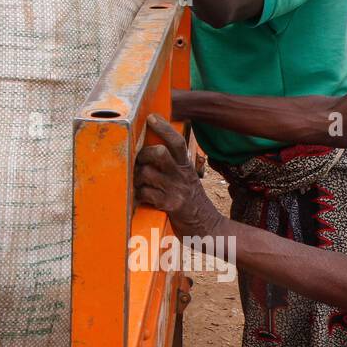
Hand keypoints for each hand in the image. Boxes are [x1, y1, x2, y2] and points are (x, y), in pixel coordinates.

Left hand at [135, 114, 218, 234]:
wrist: (209, 229)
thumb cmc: (192, 203)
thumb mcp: (187, 180)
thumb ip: (174, 167)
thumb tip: (152, 151)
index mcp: (186, 167)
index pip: (177, 142)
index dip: (164, 128)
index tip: (151, 117)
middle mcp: (182, 175)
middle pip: (159, 153)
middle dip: (143, 155)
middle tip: (139, 163)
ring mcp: (177, 190)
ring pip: (147, 173)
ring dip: (137, 179)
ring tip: (138, 184)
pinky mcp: (171, 205)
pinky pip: (147, 193)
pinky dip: (140, 195)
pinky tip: (143, 199)